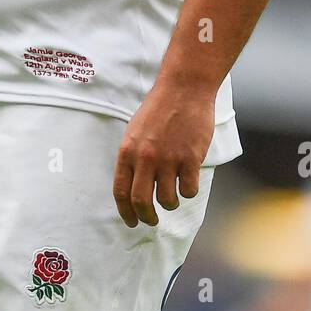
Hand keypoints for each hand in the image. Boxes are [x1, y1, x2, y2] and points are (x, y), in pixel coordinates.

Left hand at [113, 83, 215, 227]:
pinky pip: (188, 190)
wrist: (184, 88)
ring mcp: (168, 159)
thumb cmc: (160, 108)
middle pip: (141, 201)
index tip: (131, 221)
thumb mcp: (135, 130)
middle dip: (146, 217)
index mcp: (128, 151)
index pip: (121, 191)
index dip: (125, 212)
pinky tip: (189, 182)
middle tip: (152, 220)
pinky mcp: (190, 158)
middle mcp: (145, 158)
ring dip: (170, 204)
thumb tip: (132, 186)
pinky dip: (188, 191)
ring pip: (166, 199)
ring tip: (173, 198)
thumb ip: (133, 157)